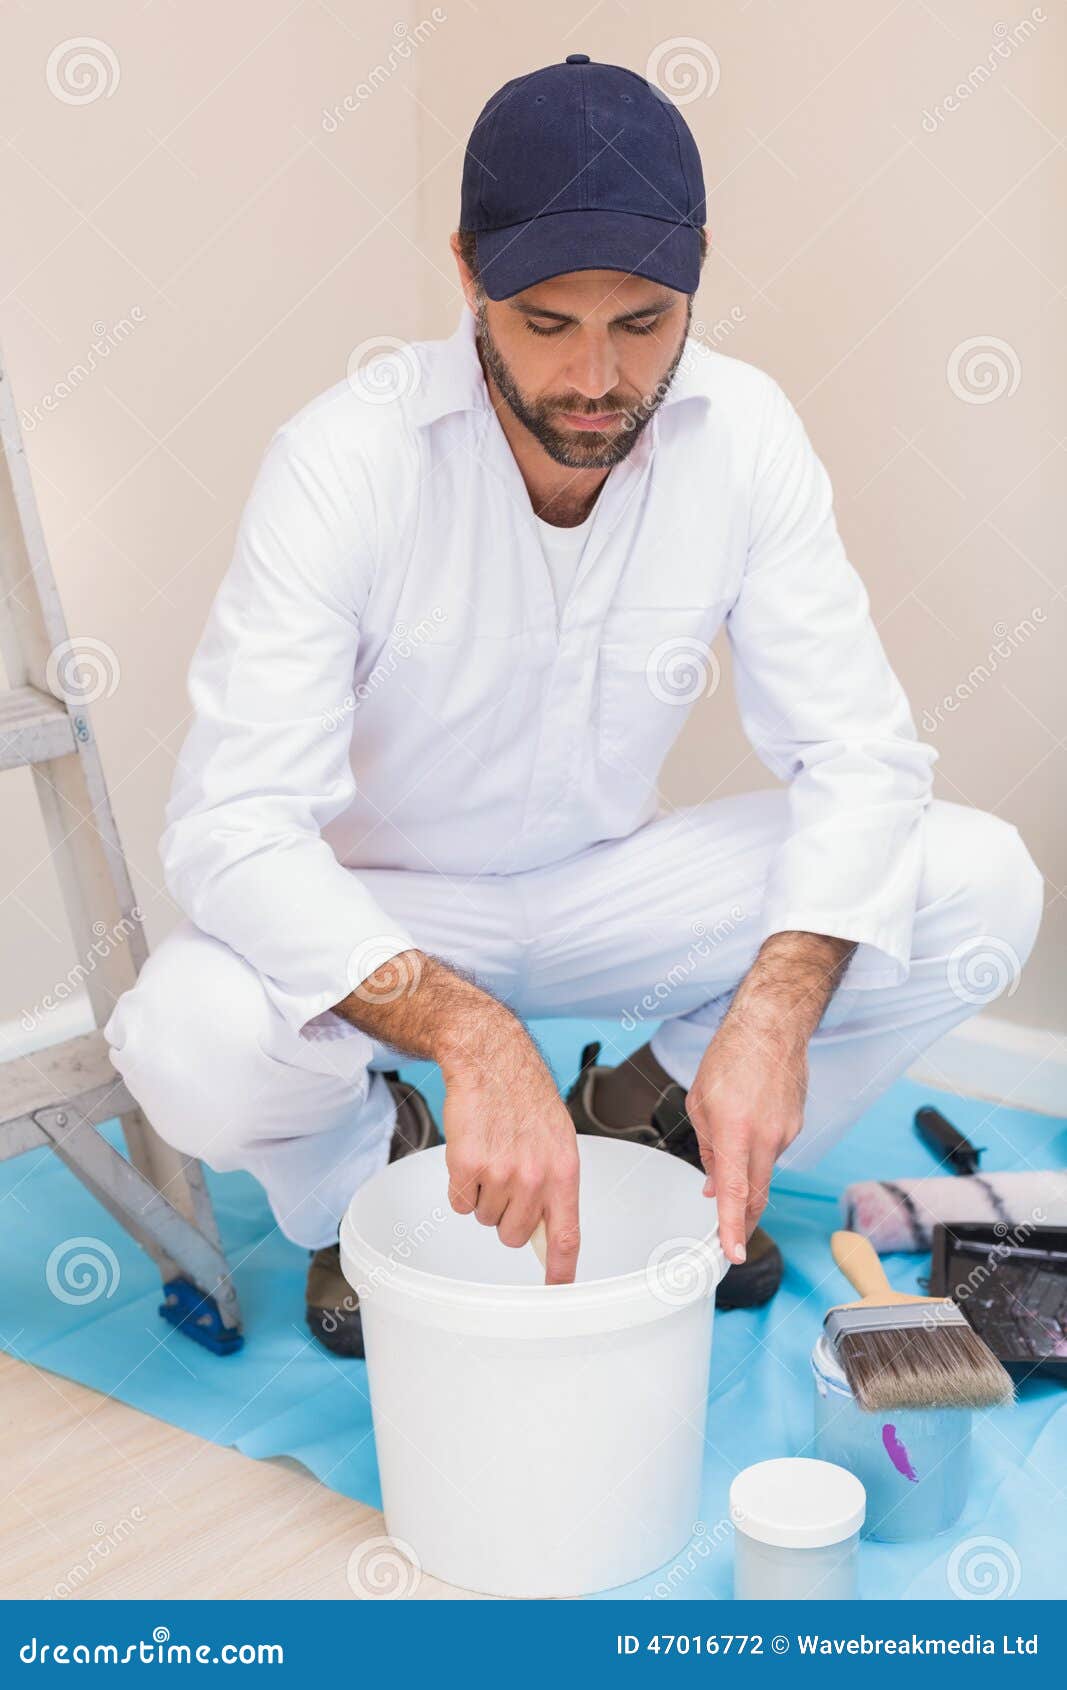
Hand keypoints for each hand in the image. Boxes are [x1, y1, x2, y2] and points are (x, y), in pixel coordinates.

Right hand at [441, 1013, 580, 1283]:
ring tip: (489, 1155)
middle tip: (504, 1178)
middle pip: (512, 1234)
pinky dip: (460, 1185)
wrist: (491, 1062)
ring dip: (482, 1195)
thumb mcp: (558, 1140)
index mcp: (564, 1172)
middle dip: (505, 1215)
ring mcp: (500, 1173)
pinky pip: (459, 1203)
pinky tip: (470, 1153)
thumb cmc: (525, 1098)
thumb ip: (555, 1185)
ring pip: (484, 1218)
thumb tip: (547, 1231)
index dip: (561, 1269)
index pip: (566, 1235)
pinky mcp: (466, 1166)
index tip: (558, 1290)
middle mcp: (534, 1177)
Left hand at [685, 1012, 806, 1266]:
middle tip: (729, 1240)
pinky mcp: (796, 1126)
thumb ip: (708, 1150)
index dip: (732, 1226)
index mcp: (735, 1129)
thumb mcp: (701, 1104)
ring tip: (729, 1135)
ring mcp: (785, 1132)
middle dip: (743, 1221)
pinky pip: (772, 1149)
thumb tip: (714, 1187)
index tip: (731, 1253)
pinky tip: (749, 1121)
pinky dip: (757, 1149)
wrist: (772, 1026)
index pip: (736, 1191)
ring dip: (746, 1171)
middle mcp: (765, 1136)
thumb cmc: (730, 1057)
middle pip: (757, 1194)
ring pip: (763, 1169)